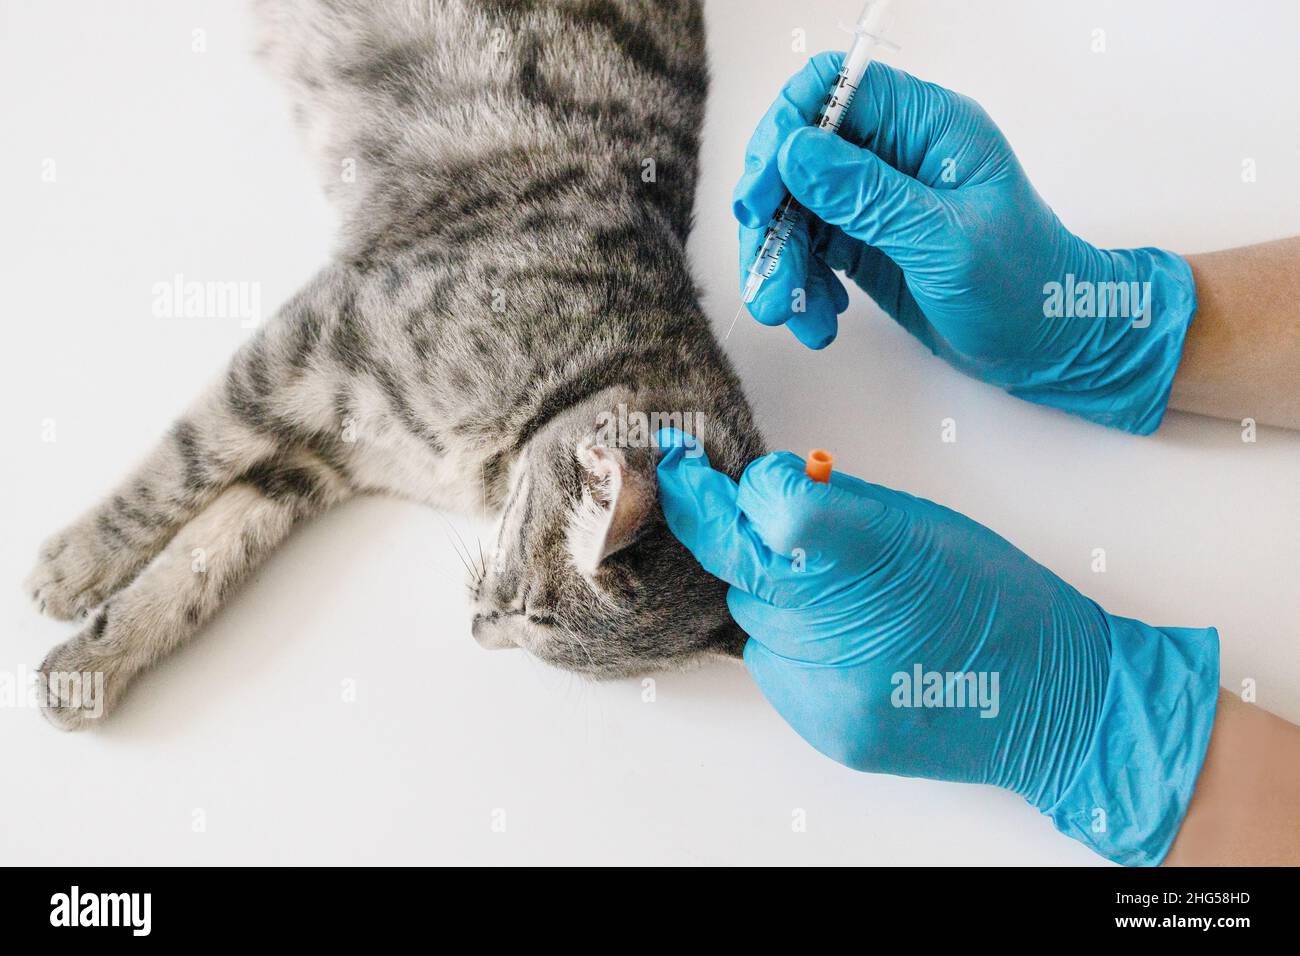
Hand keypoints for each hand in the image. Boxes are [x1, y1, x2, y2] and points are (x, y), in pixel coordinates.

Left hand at [656, 429, 1218, 864]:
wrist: (1050, 697)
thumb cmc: (994, 595)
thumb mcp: (920, 520)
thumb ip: (833, 503)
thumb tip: (760, 490)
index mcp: (875, 552)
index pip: (770, 505)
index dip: (748, 487)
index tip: (731, 477)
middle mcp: (844, 623)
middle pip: (741, 563)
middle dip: (733, 533)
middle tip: (719, 504)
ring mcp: (830, 685)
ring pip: (750, 617)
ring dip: (769, 594)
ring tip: (829, 593)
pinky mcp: (826, 728)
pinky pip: (772, 666)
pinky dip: (789, 646)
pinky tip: (841, 642)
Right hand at [735, 53, 1197, 433]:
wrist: (1051, 343)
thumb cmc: (1026, 287)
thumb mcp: (946, 243)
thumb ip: (869, 197)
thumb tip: (796, 153)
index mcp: (928, 126)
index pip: (833, 90)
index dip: (785, 132)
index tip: (762, 193)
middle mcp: (897, 153)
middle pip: (799, 156)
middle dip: (773, 218)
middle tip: (768, 276)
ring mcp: (876, 197)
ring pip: (795, 208)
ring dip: (781, 263)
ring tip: (789, 312)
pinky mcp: (865, 240)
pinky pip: (808, 249)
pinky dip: (801, 284)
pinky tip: (818, 317)